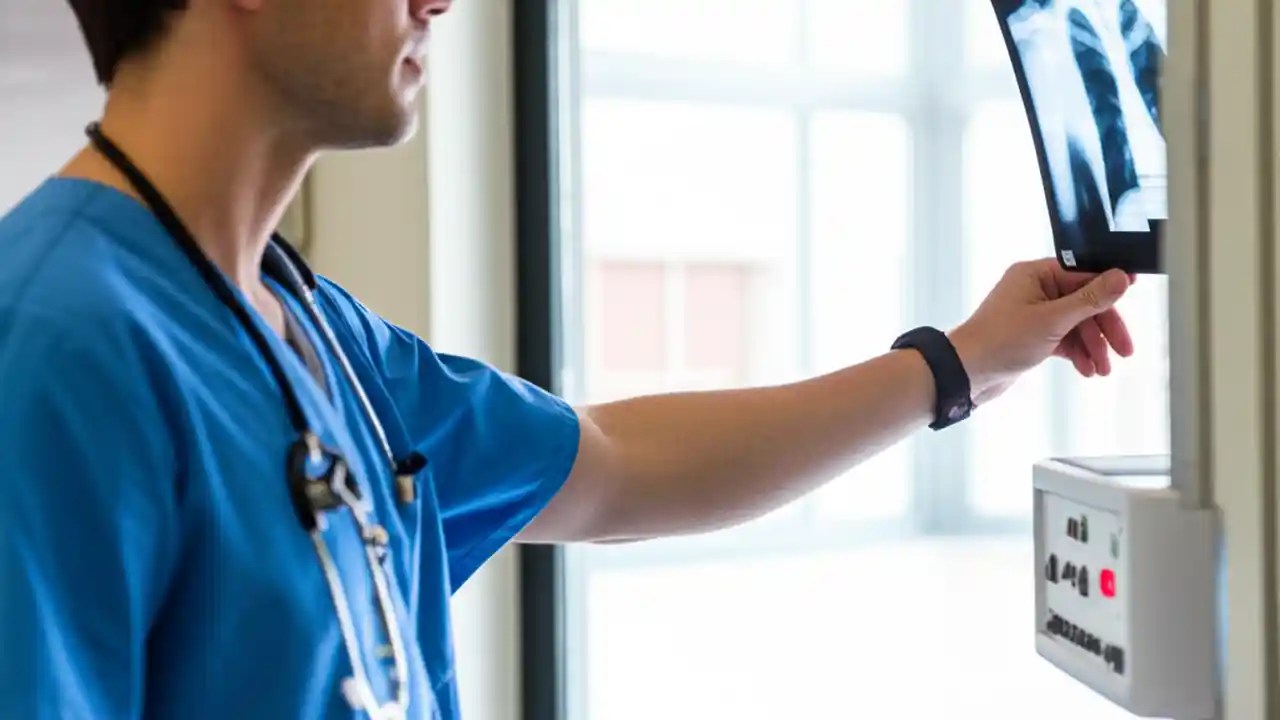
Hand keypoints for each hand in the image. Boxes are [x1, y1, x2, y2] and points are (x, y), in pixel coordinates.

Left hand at [947, 259, 1135, 404]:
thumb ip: (1090, 300)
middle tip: (1124, 350)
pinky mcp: (1031, 336)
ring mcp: (1032, 313)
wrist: (966, 373)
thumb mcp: (1052, 320)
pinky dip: (1077, 353)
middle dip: (1104, 329)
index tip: (1132, 296)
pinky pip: (1063, 339)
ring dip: (1092, 346)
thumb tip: (1121, 277)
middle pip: (1083, 303)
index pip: (1084, 276)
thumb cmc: (999, 342)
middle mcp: (1033, 290)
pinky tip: (1087, 369)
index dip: (1109, 290)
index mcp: (1034, 274)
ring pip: (1075, 325)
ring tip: (1102, 369)